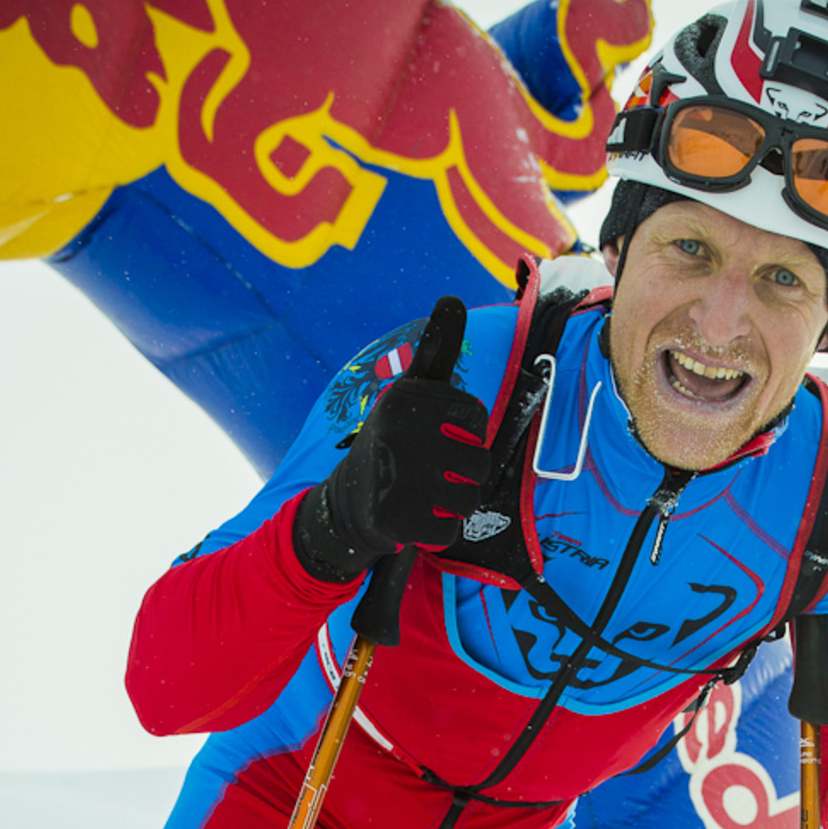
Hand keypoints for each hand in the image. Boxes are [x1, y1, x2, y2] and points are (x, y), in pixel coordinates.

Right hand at [295, 298, 489, 582]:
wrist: (348, 503)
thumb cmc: (394, 440)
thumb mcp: (411, 392)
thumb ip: (436, 350)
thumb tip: (452, 297)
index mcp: (406, 399)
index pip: (476, 418)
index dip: (465, 431)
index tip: (437, 435)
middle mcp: (400, 434)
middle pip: (479, 462)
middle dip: (464, 473)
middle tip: (434, 472)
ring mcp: (398, 478)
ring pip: (469, 499)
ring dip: (456, 503)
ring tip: (429, 495)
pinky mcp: (398, 520)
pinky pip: (450, 530)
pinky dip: (438, 530)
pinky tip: (416, 517)